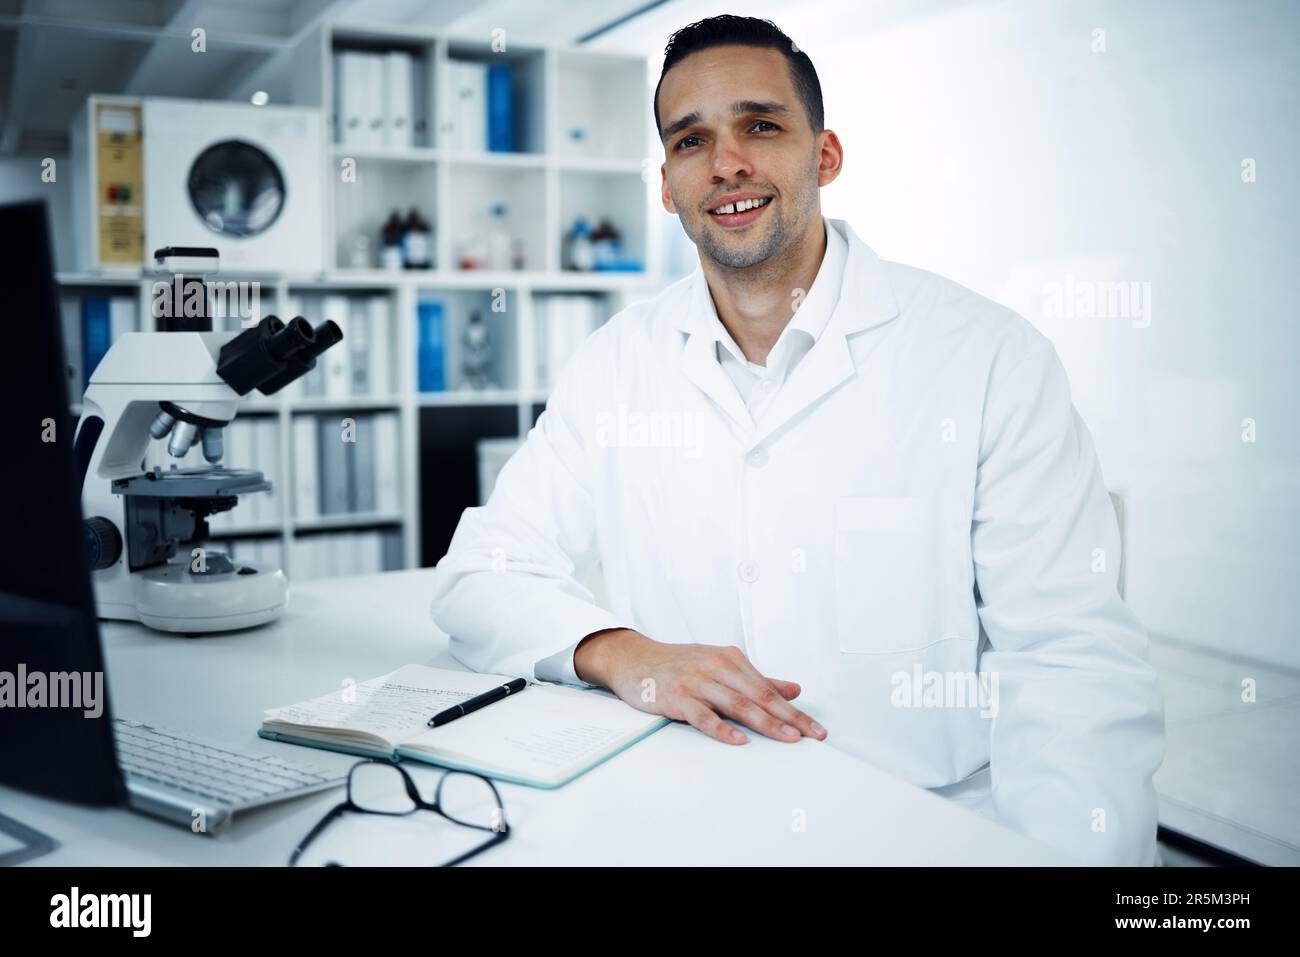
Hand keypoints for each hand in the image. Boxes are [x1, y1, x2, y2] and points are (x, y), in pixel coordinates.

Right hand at [574, 629, 827, 745]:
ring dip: (764, 723)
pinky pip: (703, 715)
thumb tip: (792, 689)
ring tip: (786, 737)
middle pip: (759, 696)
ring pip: (737, 704)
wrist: (633, 658)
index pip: (769, 690)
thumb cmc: (678, 664)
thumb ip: (756, 679)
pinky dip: (721, 728)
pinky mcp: (677, 697)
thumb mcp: (719, 665)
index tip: (815, 729)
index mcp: (730, 660)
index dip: (794, 711)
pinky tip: (738, 740)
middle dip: (789, 717)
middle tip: (811, 735)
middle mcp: (716, 667)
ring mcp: (696, 681)